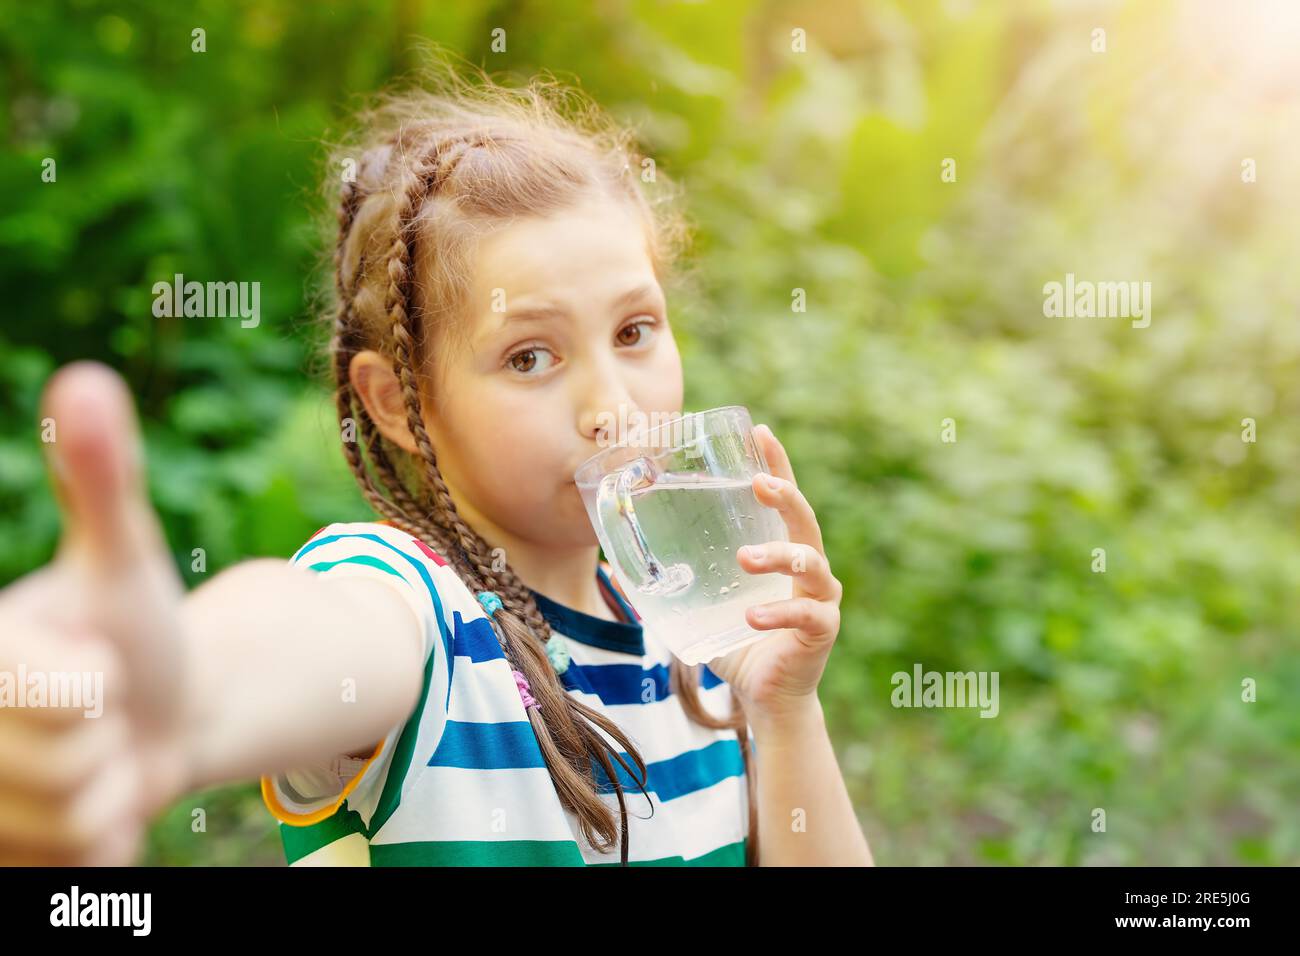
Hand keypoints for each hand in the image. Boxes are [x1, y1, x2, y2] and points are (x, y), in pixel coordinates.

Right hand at [0, 362, 189, 864]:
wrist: (160, 712)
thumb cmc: (137, 630)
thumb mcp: (124, 557)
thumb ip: (100, 479)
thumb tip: (85, 379)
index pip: (61, 699)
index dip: (95, 684)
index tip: (91, 663)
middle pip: (66, 775)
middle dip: (110, 744)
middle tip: (103, 716)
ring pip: (74, 828)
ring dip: (111, 797)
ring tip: (98, 759)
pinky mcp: (4, 859)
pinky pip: (79, 867)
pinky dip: (107, 844)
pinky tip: (94, 807)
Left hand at [703, 424, 842, 727]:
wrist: (765, 698)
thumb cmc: (737, 642)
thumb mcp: (704, 603)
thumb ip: (675, 579)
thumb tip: (616, 561)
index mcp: (786, 551)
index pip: (784, 499)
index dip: (776, 464)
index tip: (759, 431)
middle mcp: (811, 568)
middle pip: (806, 520)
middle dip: (784, 494)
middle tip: (757, 482)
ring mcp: (822, 598)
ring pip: (811, 563)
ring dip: (778, 555)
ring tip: (745, 557)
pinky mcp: (823, 630)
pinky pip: (804, 614)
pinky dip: (776, 615)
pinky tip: (751, 619)